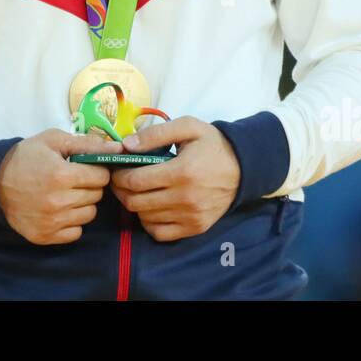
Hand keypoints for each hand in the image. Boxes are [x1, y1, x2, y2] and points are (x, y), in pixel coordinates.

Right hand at [0, 129, 121, 244]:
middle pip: (96, 195)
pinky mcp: (45, 236)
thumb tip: (117, 149)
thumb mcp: (53, 140)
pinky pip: (76, 232)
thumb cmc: (26, 157)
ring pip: (89, 214)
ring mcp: (52, 221)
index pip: (101, 176)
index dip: (96, 170)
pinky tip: (60, 210)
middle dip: (90, 185)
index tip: (86, 168)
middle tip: (74, 180)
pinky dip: (72, 222)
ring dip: (83, 204)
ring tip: (67, 194)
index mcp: (62, 175)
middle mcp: (59, 201)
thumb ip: (87, 143)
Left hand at [111, 117, 240, 241]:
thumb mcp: (187, 127)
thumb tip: (126, 145)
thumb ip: (155, 134)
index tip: (116, 169)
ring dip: (134, 205)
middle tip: (120, 180)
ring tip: (136, 191)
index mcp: (182, 171)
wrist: (243, 167)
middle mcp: (186, 198)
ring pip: (145, 218)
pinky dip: (149, 222)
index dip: (119, 176)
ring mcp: (191, 216)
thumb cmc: (212, 144)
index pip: (136, 181)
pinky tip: (151, 207)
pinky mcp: (195, 228)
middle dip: (121, 190)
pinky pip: (160, 233)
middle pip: (136, 202)